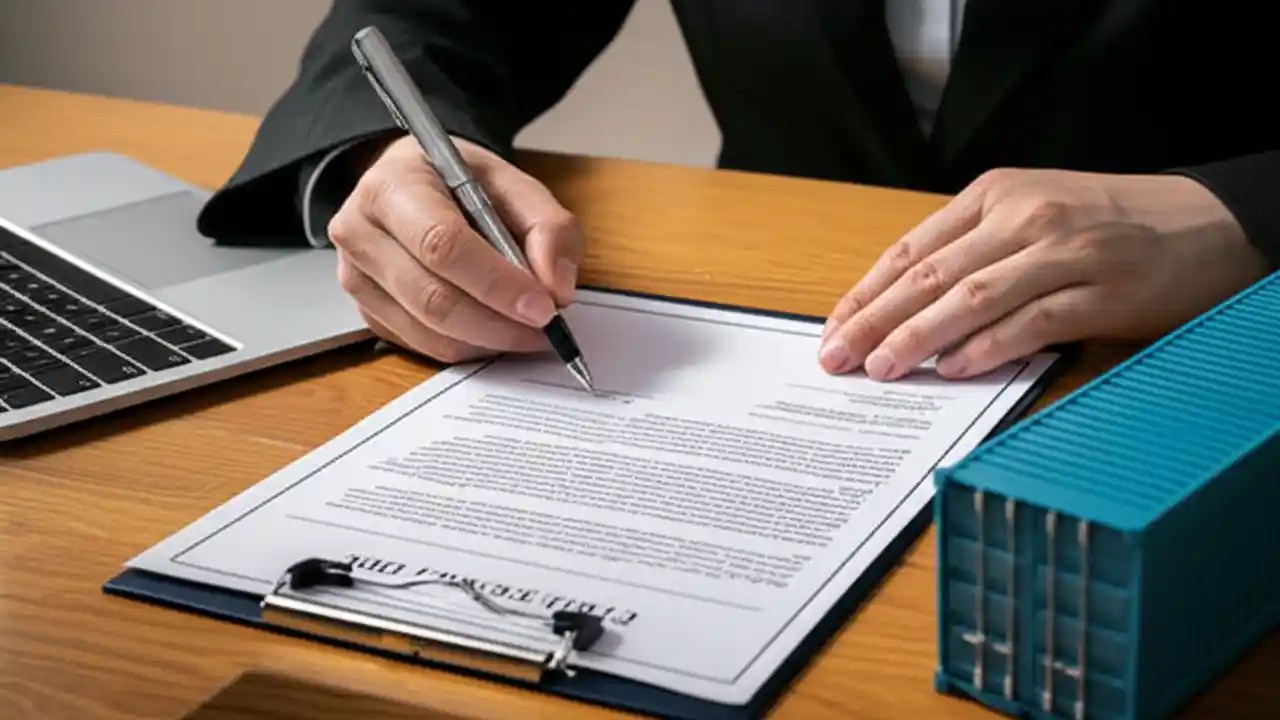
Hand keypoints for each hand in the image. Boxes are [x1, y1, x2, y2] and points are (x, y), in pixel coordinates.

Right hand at [327, 134, 583, 362]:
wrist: (410, 185)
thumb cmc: (457, 182)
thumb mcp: (511, 182)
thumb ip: (547, 227)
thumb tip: (556, 289)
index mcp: (393, 185)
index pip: (442, 245)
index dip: (497, 283)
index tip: (542, 307)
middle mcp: (360, 231)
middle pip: (432, 299)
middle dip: (499, 323)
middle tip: (545, 330)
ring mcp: (355, 276)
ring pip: (427, 331)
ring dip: (487, 341)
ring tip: (526, 331)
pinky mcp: (366, 310)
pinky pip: (421, 345)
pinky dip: (467, 347)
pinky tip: (493, 330)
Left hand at [820, 168, 1269, 379]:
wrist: (1205, 222)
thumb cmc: (1105, 224)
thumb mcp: (1029, 216)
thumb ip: (971, 252)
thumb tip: (901, 311)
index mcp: (995, 195)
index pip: (911, 250)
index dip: (866, 294)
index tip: (832, 330)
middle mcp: (1024, 217)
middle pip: (930, 276)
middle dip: (874, 321)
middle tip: (837, 358)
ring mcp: (1065, 252)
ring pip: (971, 298)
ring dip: (918, 338)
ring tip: (881, 369)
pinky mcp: (1102, 290)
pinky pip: (1031, 321)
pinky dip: (988, 346)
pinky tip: (952, 368)